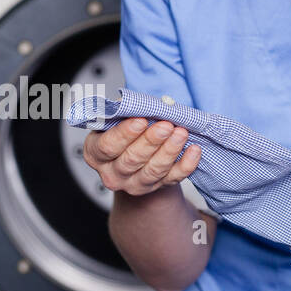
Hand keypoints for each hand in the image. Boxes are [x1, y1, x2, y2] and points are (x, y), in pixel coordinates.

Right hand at [83, 117, 201, 196]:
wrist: (137, 157)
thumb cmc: (124, 131)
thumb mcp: (116, 119)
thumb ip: (124, 111)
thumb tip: (141, 103)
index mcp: (95, 153)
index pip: (108, 146)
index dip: (124, 134)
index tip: (141, 120)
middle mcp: (113, 173)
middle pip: (131, 160)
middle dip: (150, 141)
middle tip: (165, 125)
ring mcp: (135, 184)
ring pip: (153, 171)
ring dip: (169, 151)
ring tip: (181, 133)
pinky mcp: (157, 188)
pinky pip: (173, 178)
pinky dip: (186, 165)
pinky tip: (194, 150)